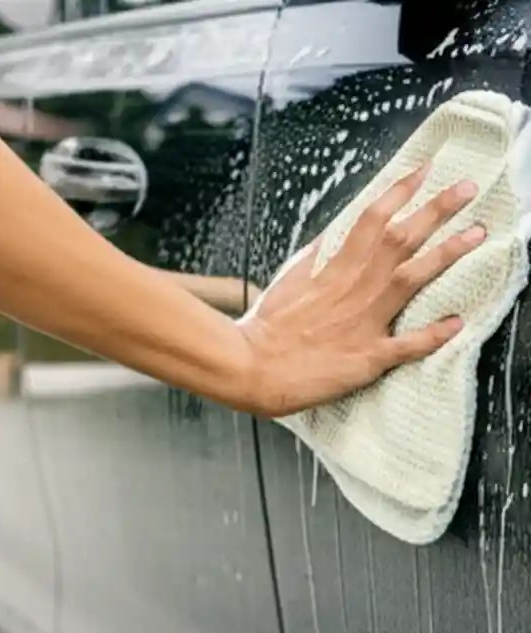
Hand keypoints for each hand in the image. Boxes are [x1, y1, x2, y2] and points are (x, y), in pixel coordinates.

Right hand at [239, 162, 482, 416]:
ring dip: (446, 254)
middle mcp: (354, 289)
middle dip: (436, 210)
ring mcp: (364, 322)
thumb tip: (331, 234)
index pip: (372, 219)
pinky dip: (434, 334)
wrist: (252, 367)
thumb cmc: (266, 327)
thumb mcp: (288, 281)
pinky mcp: (367, 357)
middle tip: (465, 188)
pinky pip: (407, 344)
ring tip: (475, 233)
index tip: (424, 171)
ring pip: (411, 279)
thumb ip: (314, 257)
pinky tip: (458, 321)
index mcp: (333, 270)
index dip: (400, 192)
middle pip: (400, 240)